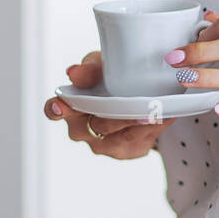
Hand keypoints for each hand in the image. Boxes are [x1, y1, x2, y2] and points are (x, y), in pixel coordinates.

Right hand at [44, 51, 174, 159]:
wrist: (138, 95)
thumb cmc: (111, 80)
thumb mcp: (102, 66)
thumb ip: (90, 67)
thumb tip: (74, 72)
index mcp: (70, 107)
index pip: (55, 110)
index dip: (55, 109)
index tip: (59, 105)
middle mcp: (84, 130)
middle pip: (96, 126)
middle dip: (116, 117)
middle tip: (133, 109)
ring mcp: (105, 145)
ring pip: (123, 136)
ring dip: (140, 124)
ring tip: (155, 112)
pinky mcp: (128, 151)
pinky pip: (142, 141)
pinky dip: (154, 128)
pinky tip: (163, 116)